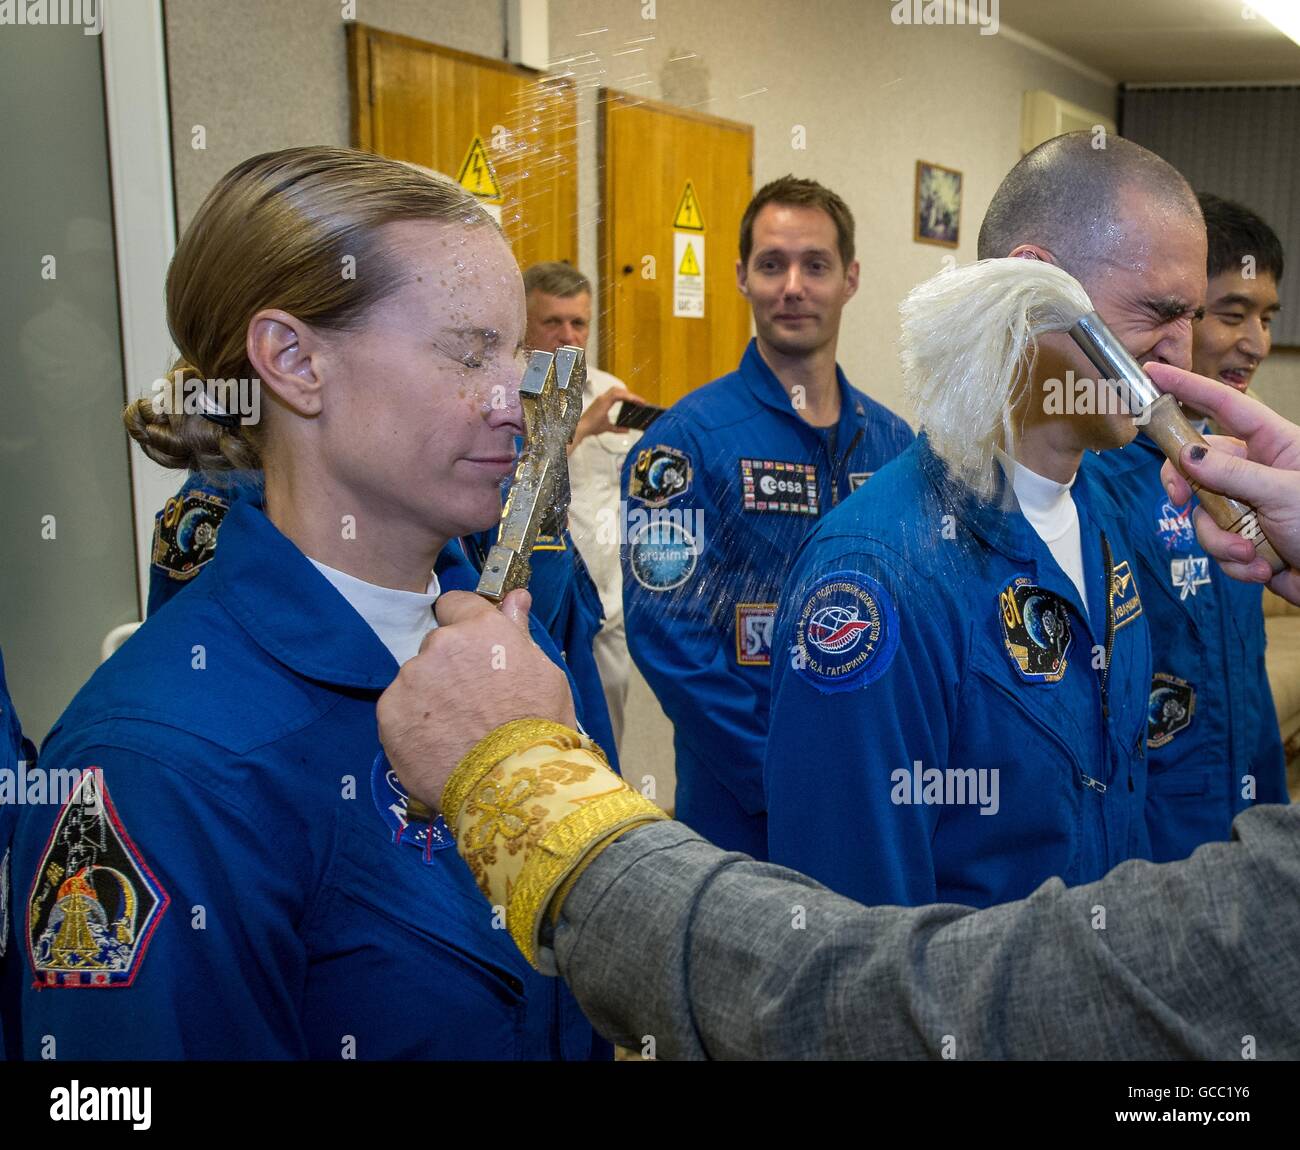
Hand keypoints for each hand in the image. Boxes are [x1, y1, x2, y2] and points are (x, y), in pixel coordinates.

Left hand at [376, 589, 578, 810]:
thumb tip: (515, 596)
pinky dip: (412, 725)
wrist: (513, 783)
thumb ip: (519, 630)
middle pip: (436, 646)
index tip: (473, 650)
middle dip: (449, 667)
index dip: (464, 624)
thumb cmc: (539, 726)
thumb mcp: (543, 672)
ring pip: (416, 680)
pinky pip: (399, 710)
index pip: (455, 603)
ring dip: (429, 697)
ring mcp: (411, 679)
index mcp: (480, 628)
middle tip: (471, 703)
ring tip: (455, 732)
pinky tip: (435, 746)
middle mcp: (440, 644)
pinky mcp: (389, 713)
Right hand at [570, 385, 647, 449]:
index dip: (627, 396)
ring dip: (630, 395)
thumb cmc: (591, 427)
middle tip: (640, 401)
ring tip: (640, 401)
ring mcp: (602, 399)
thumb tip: (627, 430)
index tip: (637, 401)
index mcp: (603, 402)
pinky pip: (617, 395)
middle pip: (619, 390)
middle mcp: (603, 398)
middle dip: (630, 394)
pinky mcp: (603, 401)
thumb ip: (617, 428)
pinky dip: (626, 397)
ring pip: (619, 390)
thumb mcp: (607, 427)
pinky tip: (634, 401)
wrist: (582, 429)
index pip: (617, 394)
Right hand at [1149, 362, 1299, 602]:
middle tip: (1179, 500)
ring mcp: (1246, 507)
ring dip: (1221, 540)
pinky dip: (1234, 561)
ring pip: (1203, 513)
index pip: (1224, 406)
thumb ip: (1233, 474)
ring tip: (1249, 553)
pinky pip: (1216, 545)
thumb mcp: (1284, 493)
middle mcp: (1255, 471)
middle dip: (1185, 486)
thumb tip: (1186, 456)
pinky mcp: (1242, 540)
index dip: (1188, 388)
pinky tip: (1262, 568)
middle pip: (1197, 464)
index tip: (1153, 374)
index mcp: (1274, 444)